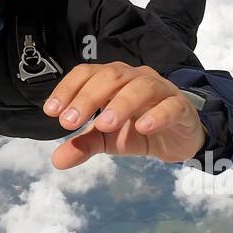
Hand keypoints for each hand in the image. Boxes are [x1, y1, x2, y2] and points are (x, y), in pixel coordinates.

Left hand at [43, 62, 206, 168]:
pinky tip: (142, 127)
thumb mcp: (107, 139)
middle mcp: (135, 77)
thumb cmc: (138, 129)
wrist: (178, 138)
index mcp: (113, 80)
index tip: (51, 111)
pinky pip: (170, 105)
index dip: (68, 88)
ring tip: (102, 125)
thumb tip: (56, 160)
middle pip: (110, 76)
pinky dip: (156, 114)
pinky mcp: (180, 107)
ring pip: (140, 86)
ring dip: (120, 104)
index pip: (87, 73)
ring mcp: (160, 89)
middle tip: (70, 122)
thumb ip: (83, 144)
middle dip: (87, 97)